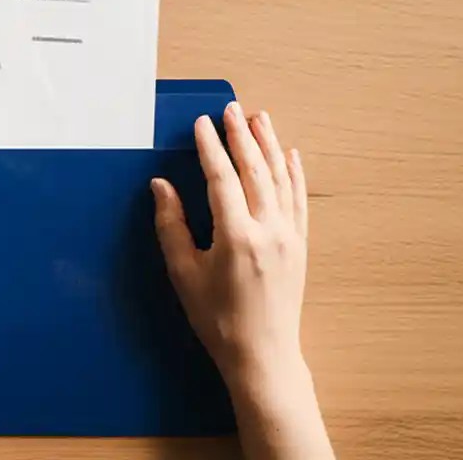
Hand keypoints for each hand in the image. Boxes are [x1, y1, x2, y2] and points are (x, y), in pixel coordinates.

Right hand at [152, 102, 331, 459]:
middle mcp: (268, 230)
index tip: (202, 123)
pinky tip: (290, 154)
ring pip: (281, 179)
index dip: (210, 147)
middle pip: (254, 170)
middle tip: (231, 108)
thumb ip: (172, 226)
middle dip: (241, 136)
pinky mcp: (300, 244)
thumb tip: (162, 186)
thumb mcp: (183, 274)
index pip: (221, 178)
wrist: (262, 354)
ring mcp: (289, 236)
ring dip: (269, 145)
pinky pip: (299, 199)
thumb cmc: (216, 318)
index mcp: (236, 236)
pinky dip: (294, 173)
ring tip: (259, 119)